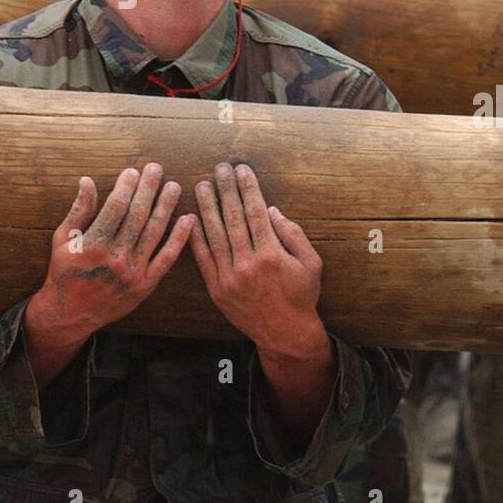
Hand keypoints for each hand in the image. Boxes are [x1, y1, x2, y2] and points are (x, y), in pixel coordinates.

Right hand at [27, 165, 193, 342]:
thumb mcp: (63, 239)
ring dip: (166, 207)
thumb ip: (79, 210)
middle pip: (137, 217)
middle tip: (157, 169)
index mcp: (92, 244)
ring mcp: (133, 272)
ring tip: (174, 186)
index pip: (115, 208)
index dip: (126, 187)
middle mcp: (114, 258)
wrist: (70, 313)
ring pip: (153, 233)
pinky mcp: (146, 285)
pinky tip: (188, 219)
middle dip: (148, 190)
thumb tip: (87, 180)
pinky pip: (167, 258)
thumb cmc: (65, 271)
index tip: (133, 171)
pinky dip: (179, 238)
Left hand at [190, 163, 327, 360]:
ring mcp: (229, 277)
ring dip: (208, 209)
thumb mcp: (311, 263)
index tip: (243, 170)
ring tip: (202, 187)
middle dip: (227, 191)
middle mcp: (248, 264)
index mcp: (272, 255)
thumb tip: (272, 210)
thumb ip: (294, 235)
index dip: (248, 189)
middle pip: (234, 219)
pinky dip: (196, 239)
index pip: (256, 213)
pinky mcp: (217, 289)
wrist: (285, 333)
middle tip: (220, 169)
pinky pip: (204, 260)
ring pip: (215, 236)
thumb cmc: (302, 295)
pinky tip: (192, 220)